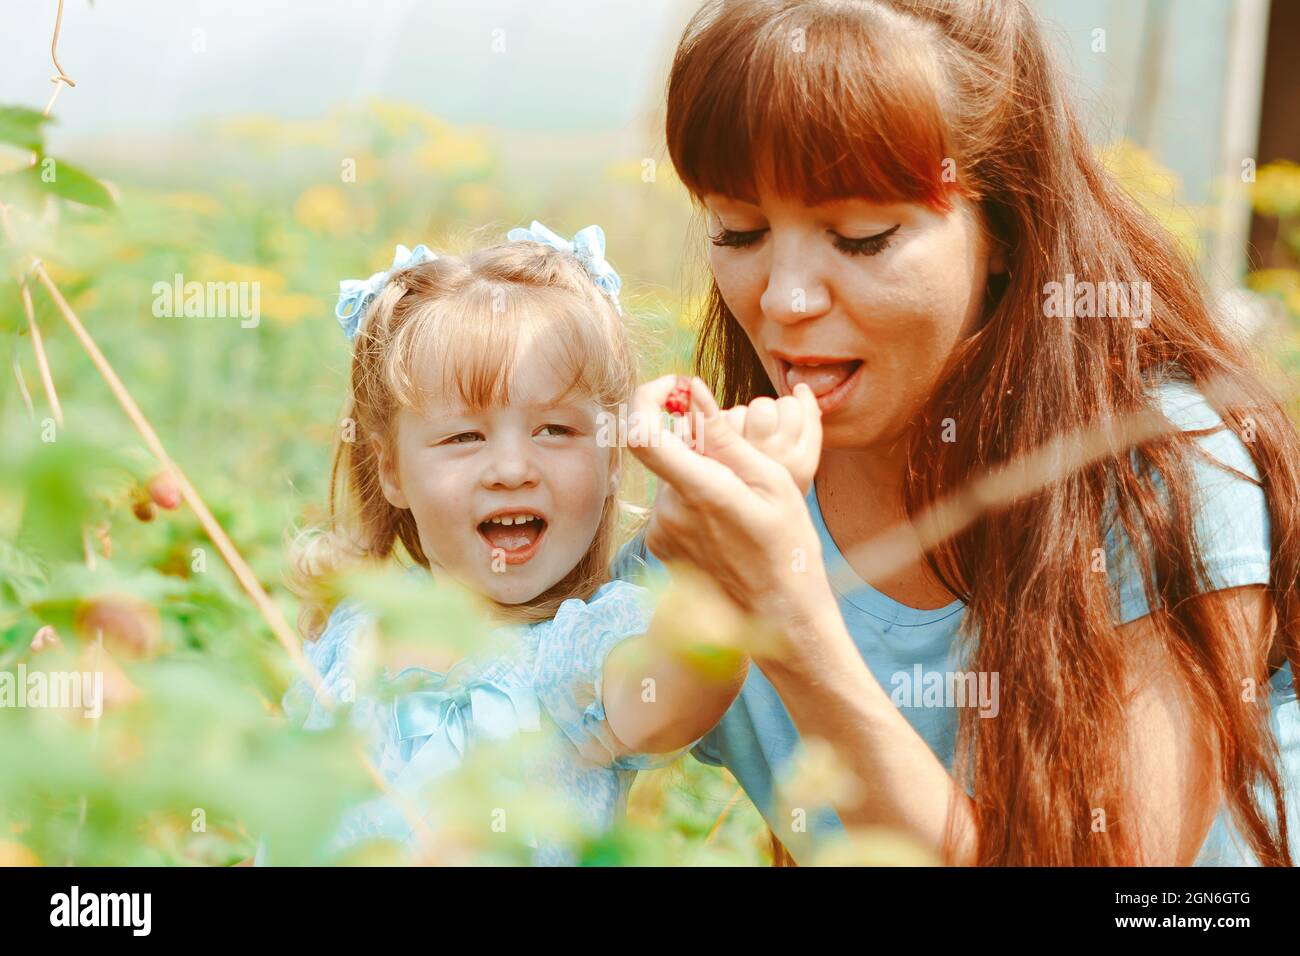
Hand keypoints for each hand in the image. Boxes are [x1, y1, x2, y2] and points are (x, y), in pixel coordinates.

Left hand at [627, 376, 838, 654]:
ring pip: (672, 476)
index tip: (672, 387)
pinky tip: (726, 523)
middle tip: (741, 465)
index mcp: (702, 491)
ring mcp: (662, 531)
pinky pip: (671, 501)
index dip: (647, 399)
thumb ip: (725, 437)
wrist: (777, 612)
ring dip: (699, 474)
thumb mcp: (771, 481)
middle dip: (696, 443)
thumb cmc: (786, 543)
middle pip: (667, 450)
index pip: (642, 435)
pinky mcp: (659, 545)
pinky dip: (694, 498)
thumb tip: (692, 394)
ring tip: (740, 502)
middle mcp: (671, 511)